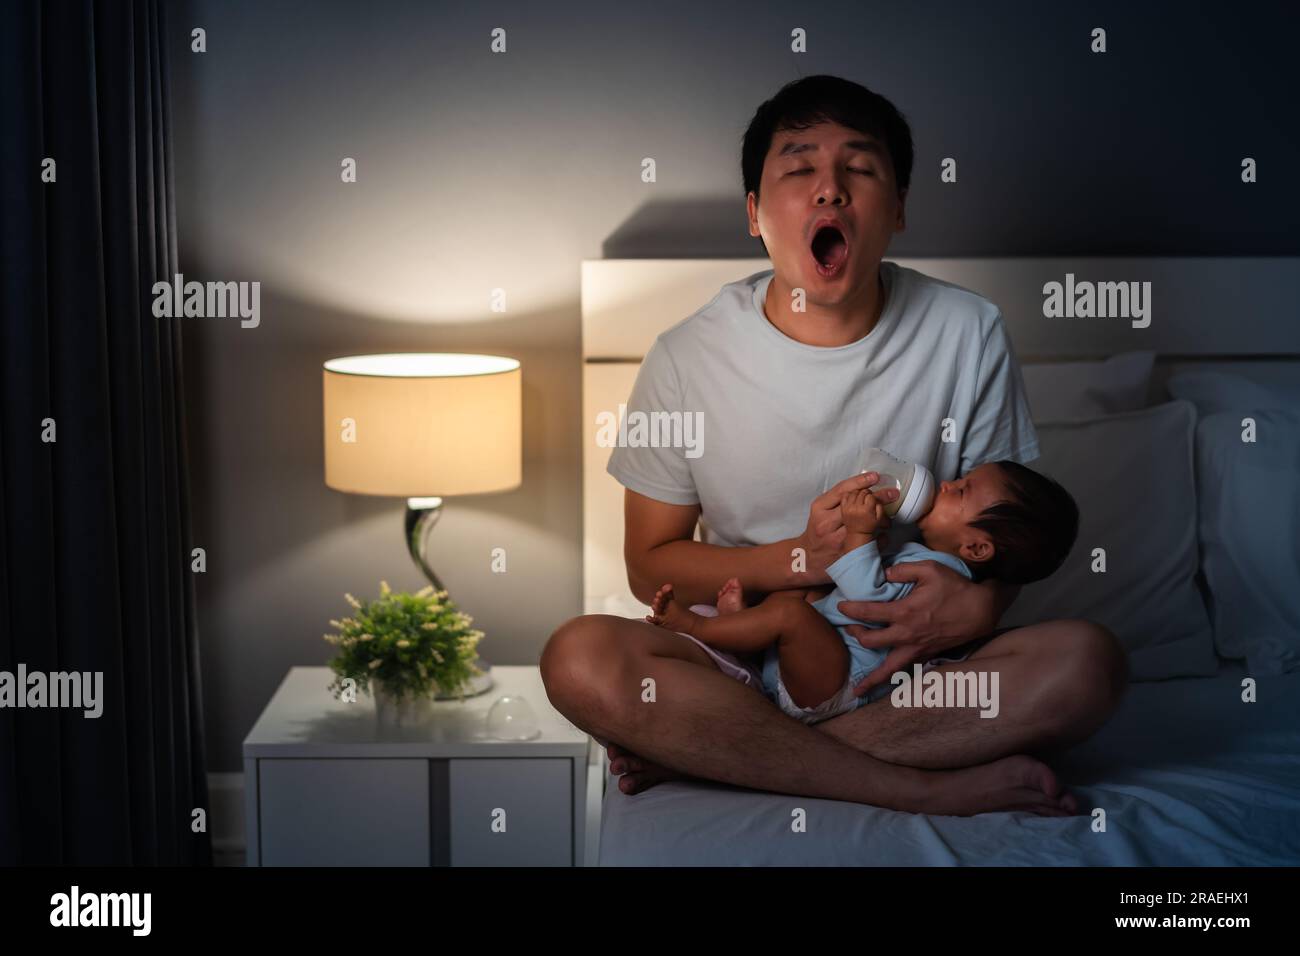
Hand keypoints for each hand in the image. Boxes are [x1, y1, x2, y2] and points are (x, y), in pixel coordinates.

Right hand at [795, 473, 897, 578]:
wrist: (807, 557)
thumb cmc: (817, 530)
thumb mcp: (820, 510)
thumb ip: (837, 499)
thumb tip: (863, 487)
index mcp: (819, 508)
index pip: (841, 491)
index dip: (860, 482)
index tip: (875, 476)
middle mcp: (826, 523)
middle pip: (855, 506)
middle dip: (877, 498)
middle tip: (893, 493)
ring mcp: (836, 539)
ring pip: (864, 525)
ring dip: (881, 519)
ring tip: (889, 517)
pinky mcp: (845, 553)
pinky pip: (868, 544)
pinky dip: (880, 538)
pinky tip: (883, 534)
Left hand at [836, 560, 998, 695]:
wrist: (981, 610)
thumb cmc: (955, 588)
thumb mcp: (929, 569)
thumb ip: (902, 569)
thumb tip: (884, 575)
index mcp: (904, 613)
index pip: (868, 613)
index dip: (850, 609)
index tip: (841, 607)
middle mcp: (906, 635)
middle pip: (869, 642)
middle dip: (854, 634)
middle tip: (847, 628)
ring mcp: (916, 649)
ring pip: (888, 669)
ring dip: (871, 679)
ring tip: (857, 689)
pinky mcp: (926, 656)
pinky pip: (905, 670)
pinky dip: (893, 678)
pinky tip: (885, 685)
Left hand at [840, 488, 889, 535]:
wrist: (857, 534)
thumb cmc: (869, 526)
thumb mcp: (879, 517)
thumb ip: (881, 505)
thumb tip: (885, 494)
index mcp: (866, 510)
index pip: (871, 496)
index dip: (873, 496)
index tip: (873, 499)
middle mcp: (856, 508)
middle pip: (862, 492)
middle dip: (866, 493)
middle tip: (868, 498)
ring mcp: (848, 507)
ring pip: (854, 492)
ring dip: (859, 493)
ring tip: (861, 497)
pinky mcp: (843, 508)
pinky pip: (845, 495)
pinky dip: (850, 495)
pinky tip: (853, 498)